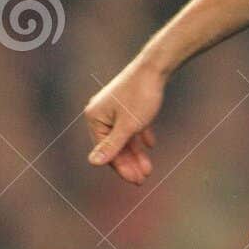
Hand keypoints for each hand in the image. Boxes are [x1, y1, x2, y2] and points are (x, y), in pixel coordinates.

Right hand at [83, 58, 164, 183]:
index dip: (122, 167)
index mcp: (95, 118)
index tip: (137, 181)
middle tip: (144, 179)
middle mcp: (101, 113)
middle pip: (115, 145)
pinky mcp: (127, 103)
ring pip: (124, 136)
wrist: (155, 67)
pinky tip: (150, 144)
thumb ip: (112, 146)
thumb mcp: (128, 126)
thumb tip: (93, 163)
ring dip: (136, 153)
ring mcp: (114, 108)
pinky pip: (132, 125)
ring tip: (148, 169)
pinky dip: (140, 136)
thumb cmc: (141, 96)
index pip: (107, 150)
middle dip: (130, 162)